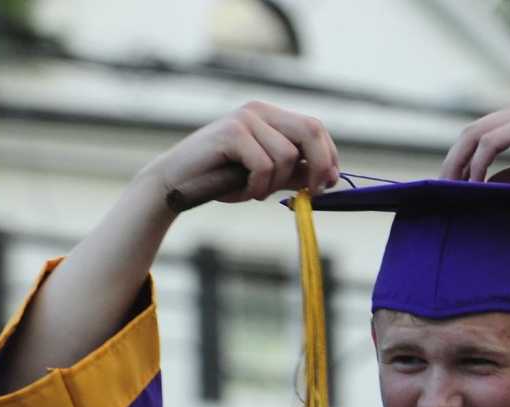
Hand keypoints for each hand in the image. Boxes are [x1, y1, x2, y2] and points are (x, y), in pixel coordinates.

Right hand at [141, 102, 340, 208]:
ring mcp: (245, 118)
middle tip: (312, 193)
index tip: (330, 184)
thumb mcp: (269, 177)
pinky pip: (265, 165)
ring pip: (288, 155)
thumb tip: (331, 178)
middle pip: (311, 130)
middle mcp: (259, 111)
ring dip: (276, 184)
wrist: (177, 182)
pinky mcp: (231, 132)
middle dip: (320, 166)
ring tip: (254, 191)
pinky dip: (259, 186)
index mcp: (271, 116)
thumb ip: (297, 173)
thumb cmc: (223, 179)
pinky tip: (243, 190)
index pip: (315, 127)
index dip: (330, 156)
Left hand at [439, 102, 509, 185]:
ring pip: (474, 136)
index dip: (464, 158)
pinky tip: (474, 184)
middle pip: (470, 133)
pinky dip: (478, 164)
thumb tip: (491, 188)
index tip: (455, 182)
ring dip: (459, 163)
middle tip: (442, 187)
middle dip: (453, 161)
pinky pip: (489, 144)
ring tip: (451, 188)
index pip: (481, 135)